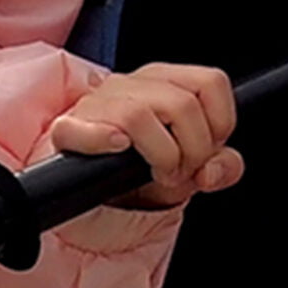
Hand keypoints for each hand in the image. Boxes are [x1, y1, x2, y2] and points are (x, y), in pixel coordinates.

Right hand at [49, 62, 243, 209]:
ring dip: (160, 154)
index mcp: (165, 82)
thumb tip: (214, 170)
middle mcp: (131, 85)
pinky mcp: (66, 129)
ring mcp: (96, 104)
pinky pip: (84, 125)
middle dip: (192, 151)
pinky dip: (103, 139)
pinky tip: (118, 149)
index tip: (207, 151)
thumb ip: (220, 166)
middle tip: (179, 171)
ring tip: (156, 172)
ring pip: (140, 113)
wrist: (95, 206)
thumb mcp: (191, 170)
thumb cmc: (141, 177)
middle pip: (183, 104)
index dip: (220, 124)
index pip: (211, 82)